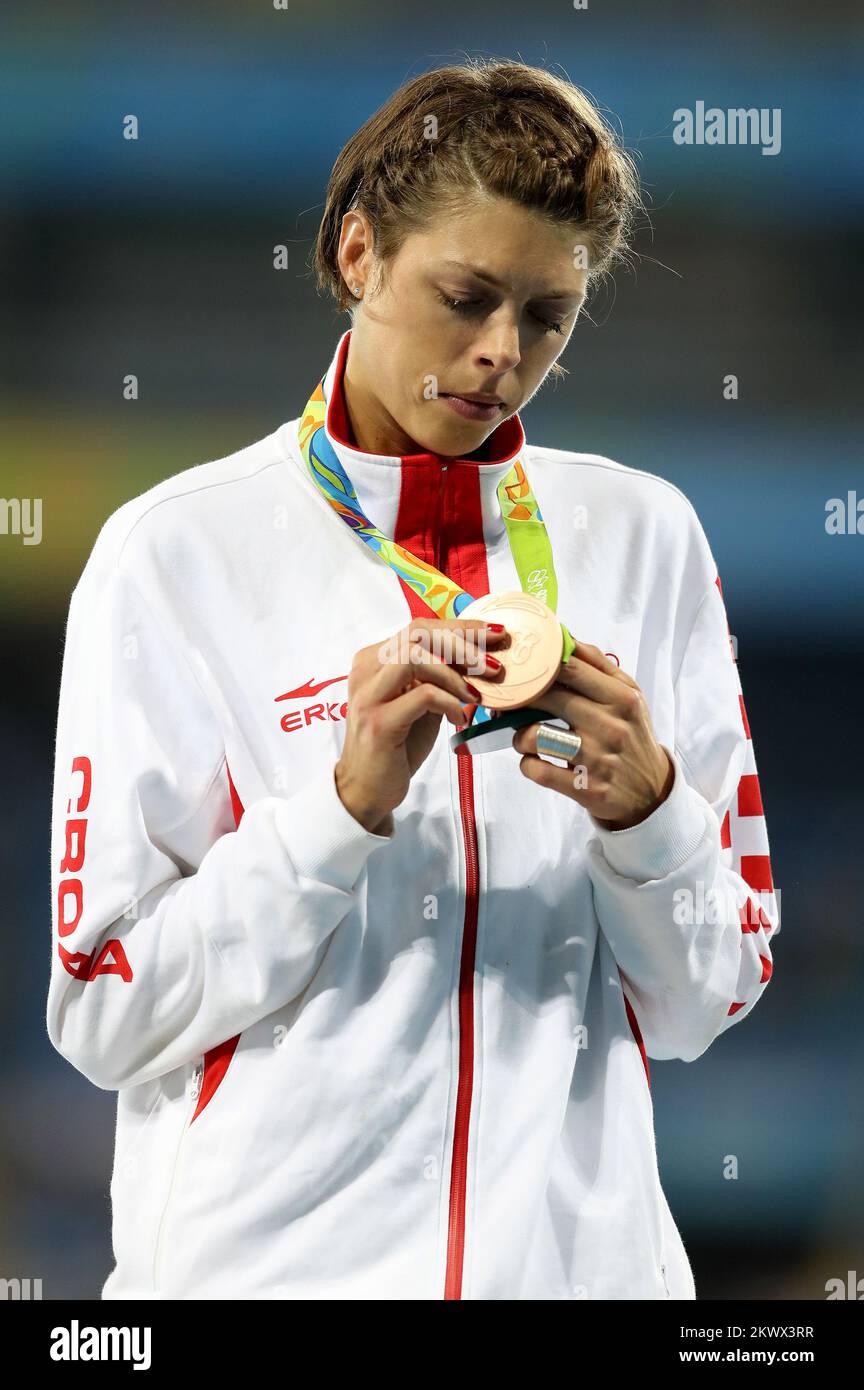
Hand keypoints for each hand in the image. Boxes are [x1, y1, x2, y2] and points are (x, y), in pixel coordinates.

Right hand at [335, 617, 507, 832]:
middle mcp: (366, 671)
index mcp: (374, 660)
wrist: (367, 788)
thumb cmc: (397, 745)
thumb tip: (481, 655)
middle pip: (418, 634)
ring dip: (455, 674)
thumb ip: (438, 677)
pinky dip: (449, 702)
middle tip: (494, 665)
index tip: (495, 634)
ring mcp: (369, 696)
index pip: (420, 628)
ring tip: (475, 696)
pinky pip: (423, 695)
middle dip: (464, 643)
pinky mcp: (379, 722)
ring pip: (415, 657)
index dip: (461, 627)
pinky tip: (459, 718)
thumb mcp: (420, 703)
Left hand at [511, 640, 673, 828]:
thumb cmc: (632, 734)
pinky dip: (528, 764)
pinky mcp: (586, 790)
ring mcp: (597, 760)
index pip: (570, 668)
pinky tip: (535, 761)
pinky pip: (537, 771)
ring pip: (534, 736)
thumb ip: (599, 665)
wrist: (651, 791)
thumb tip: (565, 636)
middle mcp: (610, 726)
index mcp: (621, 698)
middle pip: (547, 698)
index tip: (523, 667)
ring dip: (520, 736)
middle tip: (511, 701)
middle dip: (521, 697)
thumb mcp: (629, 695)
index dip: (538, 664)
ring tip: (525, 737)